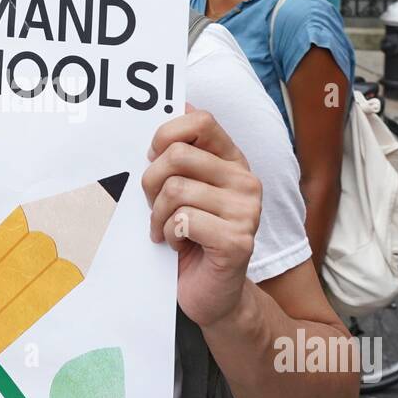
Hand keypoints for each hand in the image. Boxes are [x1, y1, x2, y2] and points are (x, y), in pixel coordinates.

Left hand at [142, 107, 261, 327]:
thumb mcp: (184, 189)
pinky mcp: (237, 240)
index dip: (166, 134)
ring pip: (175, 190)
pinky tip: (179, 244)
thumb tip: (177, 103)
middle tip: (155, 205)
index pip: (201, 121)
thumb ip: (182, 154)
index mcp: (233, 162)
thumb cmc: (191, 238)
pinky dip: (169, 234)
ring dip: (158, 215)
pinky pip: (183, 220)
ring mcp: (246, 211)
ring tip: (167, 229)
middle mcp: (246, 181)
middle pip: (176, 155)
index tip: (153, 157)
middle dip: (151, 182)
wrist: (211, 294)